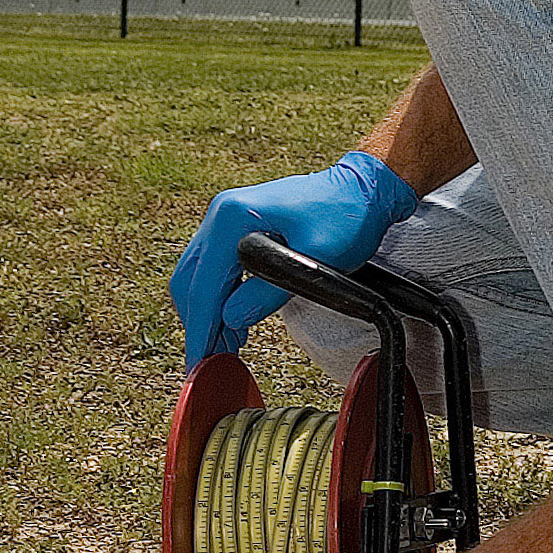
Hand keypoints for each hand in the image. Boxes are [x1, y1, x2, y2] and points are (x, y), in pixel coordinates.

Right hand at [169, 150, 415, 365]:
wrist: (362, 190)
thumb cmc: (346, 217)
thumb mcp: (315, 261)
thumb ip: (269, 292)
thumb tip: (232, 318)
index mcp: (233, 218)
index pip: (203, 287)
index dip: (200, 330)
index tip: (199, 362)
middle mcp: (222, 214)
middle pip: (190, 281)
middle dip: (198, 324)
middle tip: (211, 360)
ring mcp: (227, 217)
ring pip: (197, 274)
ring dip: (206, 312)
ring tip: (224, 346)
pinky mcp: (237, 224)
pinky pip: (214, 266)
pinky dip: (217, 296)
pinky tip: (232, 319)